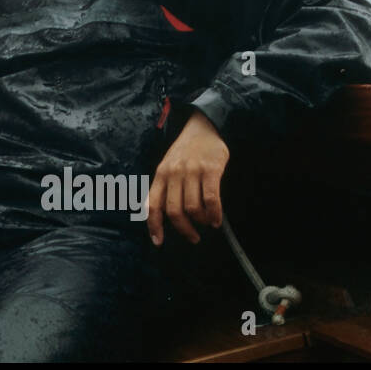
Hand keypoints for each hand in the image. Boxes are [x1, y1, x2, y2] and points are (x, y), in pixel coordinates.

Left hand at [146, 108, 228, 245]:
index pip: (152, 205)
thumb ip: (163, 187)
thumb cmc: (185, 151)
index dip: (154, 225)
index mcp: (160, 174)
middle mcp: (174, 174)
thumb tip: (156, 213)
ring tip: (207, 223)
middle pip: (174, 210)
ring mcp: (192, 171)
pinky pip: (211, 198)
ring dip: (201, 222)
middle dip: (183, 229)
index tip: (158, 242)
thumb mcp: (167, 166)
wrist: (203, 127)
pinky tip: (217, 220)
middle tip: (193, 237)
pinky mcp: (211, 170)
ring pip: (193, 208)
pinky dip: (214, 214)